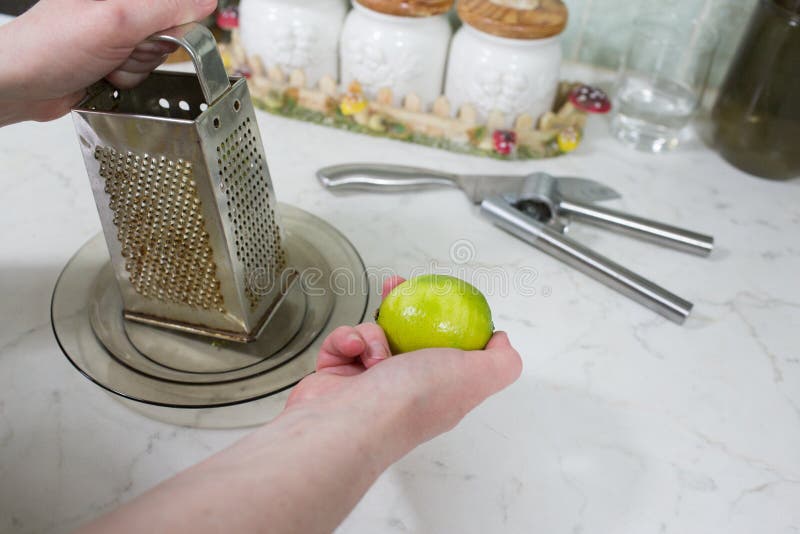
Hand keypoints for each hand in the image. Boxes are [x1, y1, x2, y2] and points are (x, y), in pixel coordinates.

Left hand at [0, 0, 217, 124]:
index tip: (150, 35)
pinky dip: (127, 82)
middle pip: (170, 32)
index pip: (174, 6)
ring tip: (106, 64)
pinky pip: (142, 74)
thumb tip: (205, 2)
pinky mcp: (114, 59)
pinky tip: (104, 76)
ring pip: (157, 58)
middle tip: (119, 50)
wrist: (20, 85)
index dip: (172, 27)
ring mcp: (117, 34)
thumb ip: (165, 8)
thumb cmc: (50, 47)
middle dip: (148, 50)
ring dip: (134, 69)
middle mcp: (120, 8)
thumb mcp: (116, 21)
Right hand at [286, 276, 522, 458]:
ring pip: (372, 333)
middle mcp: (405, 386)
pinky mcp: (336, 376)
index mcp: (439, 387)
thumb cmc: (412, 400)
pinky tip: (351, 350)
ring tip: (372, 348)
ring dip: (372, 332)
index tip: (438, 296)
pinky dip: (345, 340)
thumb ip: (501, 362)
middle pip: (407, 333)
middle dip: (402, 306)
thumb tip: (502, 342)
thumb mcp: (476, 376)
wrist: (349, 423)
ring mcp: (368, 382)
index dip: (445, 317)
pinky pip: (342, 341)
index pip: (448, 345)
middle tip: (395, 287)